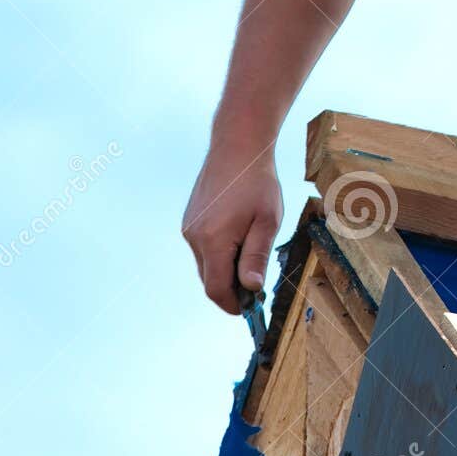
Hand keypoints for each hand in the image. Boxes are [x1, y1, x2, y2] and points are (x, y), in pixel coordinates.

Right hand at [182, 145, 282, 313]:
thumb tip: (252, 289)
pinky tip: (239, 239)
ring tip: (251, 257)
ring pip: (206, 265)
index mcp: (213, 240)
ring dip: (226, 271)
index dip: (234, 305)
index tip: (252, 309)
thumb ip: (257, 256)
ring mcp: (189, 228)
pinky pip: (203, 249)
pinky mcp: (189, 221)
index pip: (217, 290)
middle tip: (258, 287)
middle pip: (209, 280)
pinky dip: (219, 255)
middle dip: (231, 290)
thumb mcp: (267, 221)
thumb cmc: (257, 182)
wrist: (237, 146)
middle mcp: (194, 237)